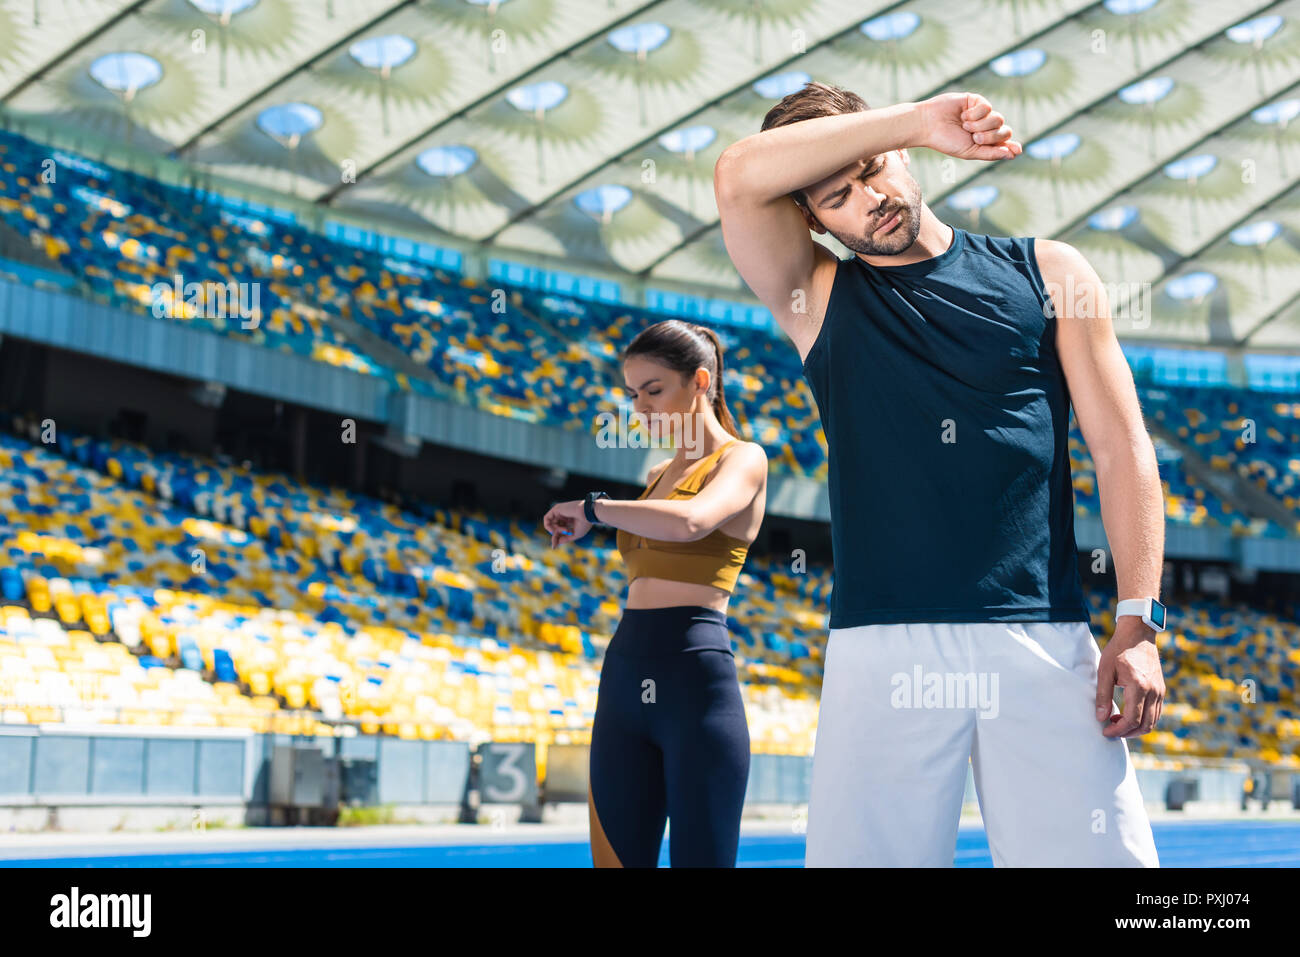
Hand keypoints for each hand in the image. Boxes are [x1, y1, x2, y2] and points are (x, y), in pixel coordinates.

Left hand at [543, 500, 591, 547]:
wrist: (588, 515)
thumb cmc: (585, 523)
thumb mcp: (574, 534)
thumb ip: (565, 538)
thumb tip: (556, 543)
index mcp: (569, 519)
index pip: (558, 530)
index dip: (556, 538)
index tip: (554, 546)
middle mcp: (563, 515)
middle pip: (553, 527)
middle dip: (556, 534)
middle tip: (565, 535)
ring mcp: (559, 511)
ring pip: (550, 524)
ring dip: (556, 530)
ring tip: (566, 530)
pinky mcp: (556, 508)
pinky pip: (546, 519)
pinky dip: (548, 526)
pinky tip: (555, 529)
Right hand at [917, 92, 1021, 161]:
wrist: (928, 125)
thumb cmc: (946, 141)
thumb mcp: (970, 152)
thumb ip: (991, 154)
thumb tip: (1012, 154)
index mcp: (984, 142)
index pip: (1005, 143)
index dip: (1012, 146)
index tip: (1018, 150)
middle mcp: (986, 127)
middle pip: (1005, 131)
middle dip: (992, 136)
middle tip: (975, 138)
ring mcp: (982, 114)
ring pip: (998, 119)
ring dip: (981, 125)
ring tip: (965, 126)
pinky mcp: (977, 101)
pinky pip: (988, 107)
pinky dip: (976, 114)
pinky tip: (963, 115)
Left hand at [1095, 616, 1164, 738]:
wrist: (1138, 634)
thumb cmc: (1119, 650)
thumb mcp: (1105, 670)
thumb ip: (1102, 695)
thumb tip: (1101, 717)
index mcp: (1139, 686)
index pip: (1132, 719)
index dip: (1118, 730)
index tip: (1105, 731)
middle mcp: (1154, 691)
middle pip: (1145, 725)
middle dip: (1127, 733)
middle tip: (1111, 729)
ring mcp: (1160, 691)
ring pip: (1152, 721)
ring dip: (1136, 728)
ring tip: (1117, 721)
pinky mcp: (1161, 690)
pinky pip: (1156, 713)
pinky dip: (1143, 719)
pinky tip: (1128, 714)